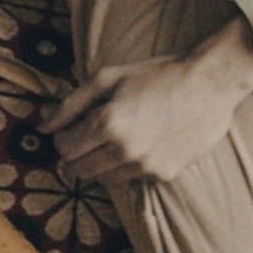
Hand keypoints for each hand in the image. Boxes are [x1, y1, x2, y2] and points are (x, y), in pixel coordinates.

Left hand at [40, 21, 252, 184]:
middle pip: (79, 169)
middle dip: (77, 154)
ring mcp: (145, 166)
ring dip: (101, 163)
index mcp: (107, 123)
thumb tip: (42, 127)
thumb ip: (71, 103)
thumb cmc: (158, 74)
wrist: (210, 85)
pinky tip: (140, 144)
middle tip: (90, 136)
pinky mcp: (163, 175)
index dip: (64, 139)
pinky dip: (126, 166)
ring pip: (103, 178)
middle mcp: (124, 150)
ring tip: (116, 139)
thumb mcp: (109, 77)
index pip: (65, 149)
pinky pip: (130, 179)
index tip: (73, 129)